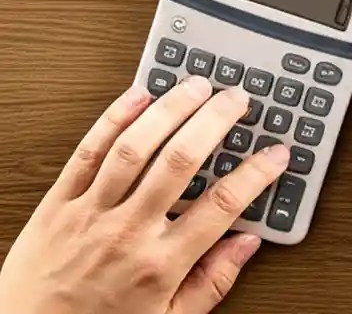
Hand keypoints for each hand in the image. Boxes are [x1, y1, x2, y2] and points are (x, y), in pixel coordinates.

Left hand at [0, 77, 289, 313]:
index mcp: (160, 264)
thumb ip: (213, 282)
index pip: (223, 205)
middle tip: (238, 99)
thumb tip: (248, 245)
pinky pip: (87, 152)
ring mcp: (90, 213)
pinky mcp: (58, 203)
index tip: (276, 153)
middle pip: (181, 162)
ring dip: (169, 110)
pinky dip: (113, 119)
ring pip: (135, 148)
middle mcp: (127, 232)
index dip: (257, 173)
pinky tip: (137, 97)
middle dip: (215, 122)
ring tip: (195, 86)